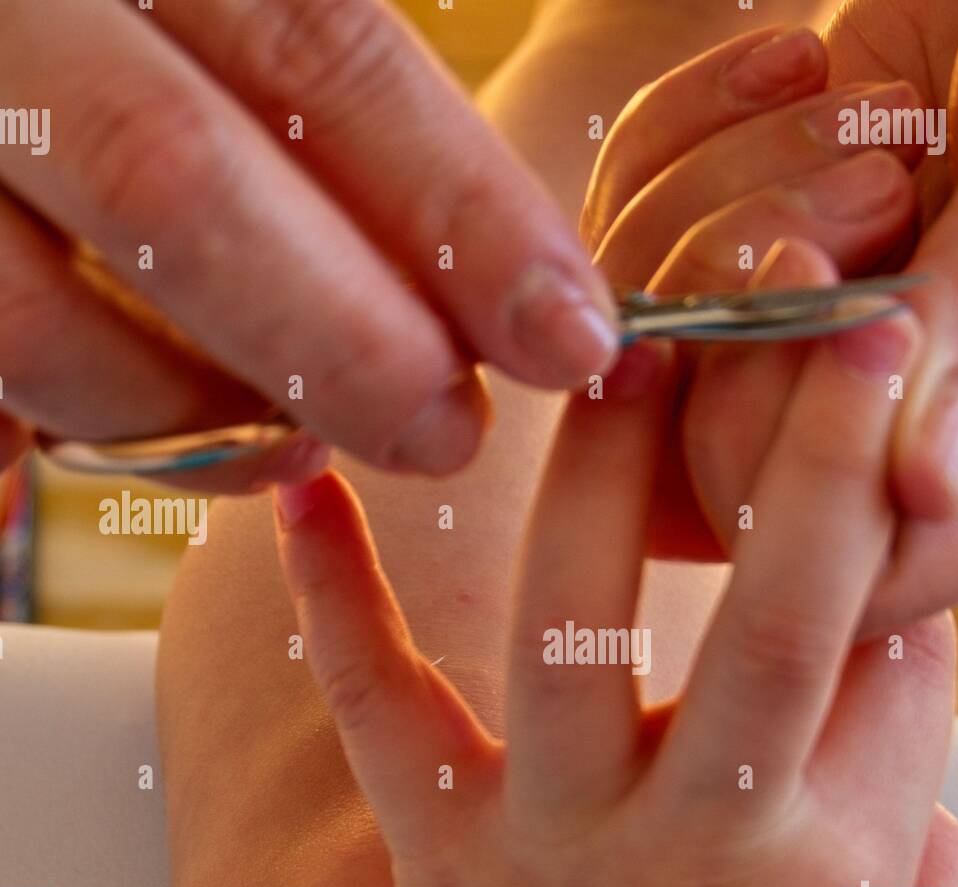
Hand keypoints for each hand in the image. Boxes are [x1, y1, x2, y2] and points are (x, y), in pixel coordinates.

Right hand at [0, 0, 617, 489]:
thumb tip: (526, 295)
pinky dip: (78, 443)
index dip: (462, 210)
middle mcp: (11, 22)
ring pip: (39, 318)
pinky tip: (156, 439)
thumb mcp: (220, 29)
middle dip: (345, 340)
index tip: (572, 335)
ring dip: (197, 419)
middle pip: (175, 176)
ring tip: (290, 444)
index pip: (323, 51)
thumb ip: (332, 108)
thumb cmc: (120, 55)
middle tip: (447, 436)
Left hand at [272, 291, 957, 886]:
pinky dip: (336, 591)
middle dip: (830, 451)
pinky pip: (380, 703)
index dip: (910, 563)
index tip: (903, 485)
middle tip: (841, 323)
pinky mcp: (440, 854)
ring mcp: (556, 836)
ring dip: (604, 474)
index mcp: (833, 874)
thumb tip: (923, 777)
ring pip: (584, 623)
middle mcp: (701, 834)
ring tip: (621, 342)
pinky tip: (314, 476)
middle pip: (785, 607)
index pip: (902, 666)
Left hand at [578, 26, 924, 559]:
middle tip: (880, 177)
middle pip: (729, 484)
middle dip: (767, 324)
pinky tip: (802, 68)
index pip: (875, 565)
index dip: (810, 465)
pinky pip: (634, 242)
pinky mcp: (749, 241)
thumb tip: (923, 484)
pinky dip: (685, 139)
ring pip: (664, 370)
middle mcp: (912, 422)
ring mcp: (817, 336)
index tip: (837, 290)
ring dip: (737, 209)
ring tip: (878, 111)